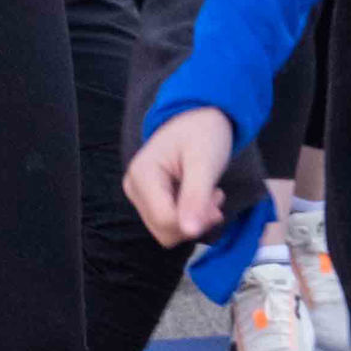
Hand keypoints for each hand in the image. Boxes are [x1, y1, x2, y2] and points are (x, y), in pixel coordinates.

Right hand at [124, 105, 237, 246]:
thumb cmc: (203, 133)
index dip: (196, 220)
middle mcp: (133, 188)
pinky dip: (189, 216)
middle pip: (165, 231)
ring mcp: (138, 195)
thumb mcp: (204, 162)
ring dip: (194, 219)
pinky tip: (200, 196)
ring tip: (208, 193)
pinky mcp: (148, 200)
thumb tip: (191, 232)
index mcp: (142, 175)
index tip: (218, 199)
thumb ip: (196, 197)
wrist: (199, 118)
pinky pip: (169, 224)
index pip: (166, 221)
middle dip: (195, 220)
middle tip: (215, 195)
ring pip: (168, 231)